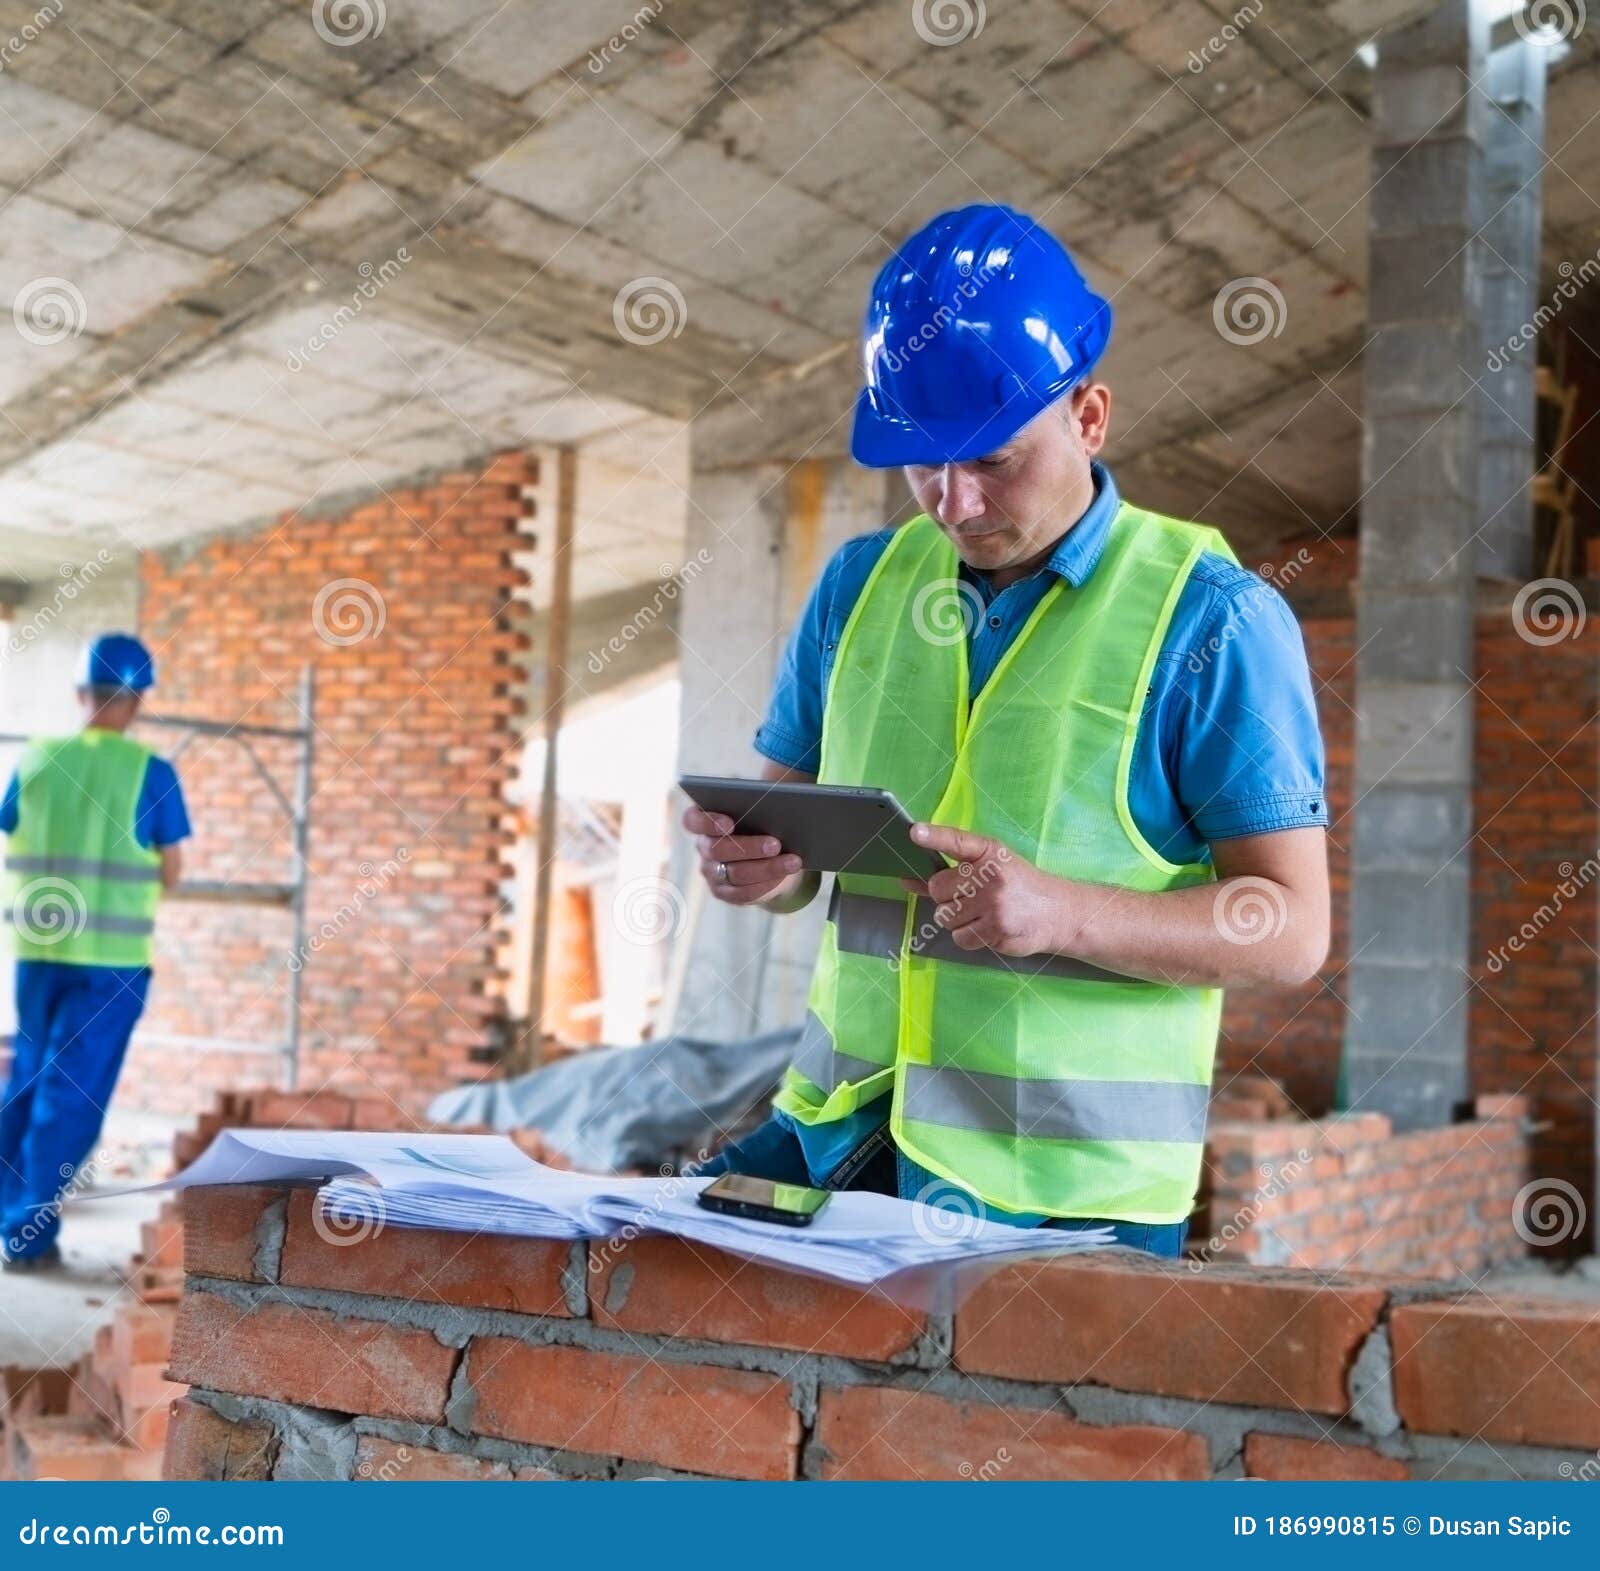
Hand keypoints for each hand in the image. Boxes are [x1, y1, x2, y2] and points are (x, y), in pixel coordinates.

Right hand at [682, 804, 804, 906]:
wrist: (766, 853)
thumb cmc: (760, 822)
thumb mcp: (758, 810)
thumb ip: (759, 805)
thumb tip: (780, 808)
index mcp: (704, 820)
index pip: (692, 820)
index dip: (707, 822)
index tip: (729, 823)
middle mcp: (703, 846)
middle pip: (717, 850)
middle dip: (748, 847)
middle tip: (775, 844)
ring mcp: (711, 872)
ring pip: (735, 873)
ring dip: (767, 867)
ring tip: (793, 861)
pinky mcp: (724, 892)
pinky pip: (743, 893)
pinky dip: (767, 884)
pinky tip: (785, 875)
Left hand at [901, 822, 1076, 957]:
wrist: (1060, 913)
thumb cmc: (1020, 887)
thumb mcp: (991, 869)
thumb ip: (949, 873)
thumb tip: (907, 880)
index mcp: (990, 853)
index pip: (957, 841)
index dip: (934, 836)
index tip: (915, 832)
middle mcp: (991, 876)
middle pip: (938, 889)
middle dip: (946, 897)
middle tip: (968, 897)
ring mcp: (994, 904)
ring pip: (945, 917)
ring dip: (957, 919)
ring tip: (981, 913)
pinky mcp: (996, 931)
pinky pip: (960, 938)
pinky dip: (968, 937)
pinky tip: (987, 927)